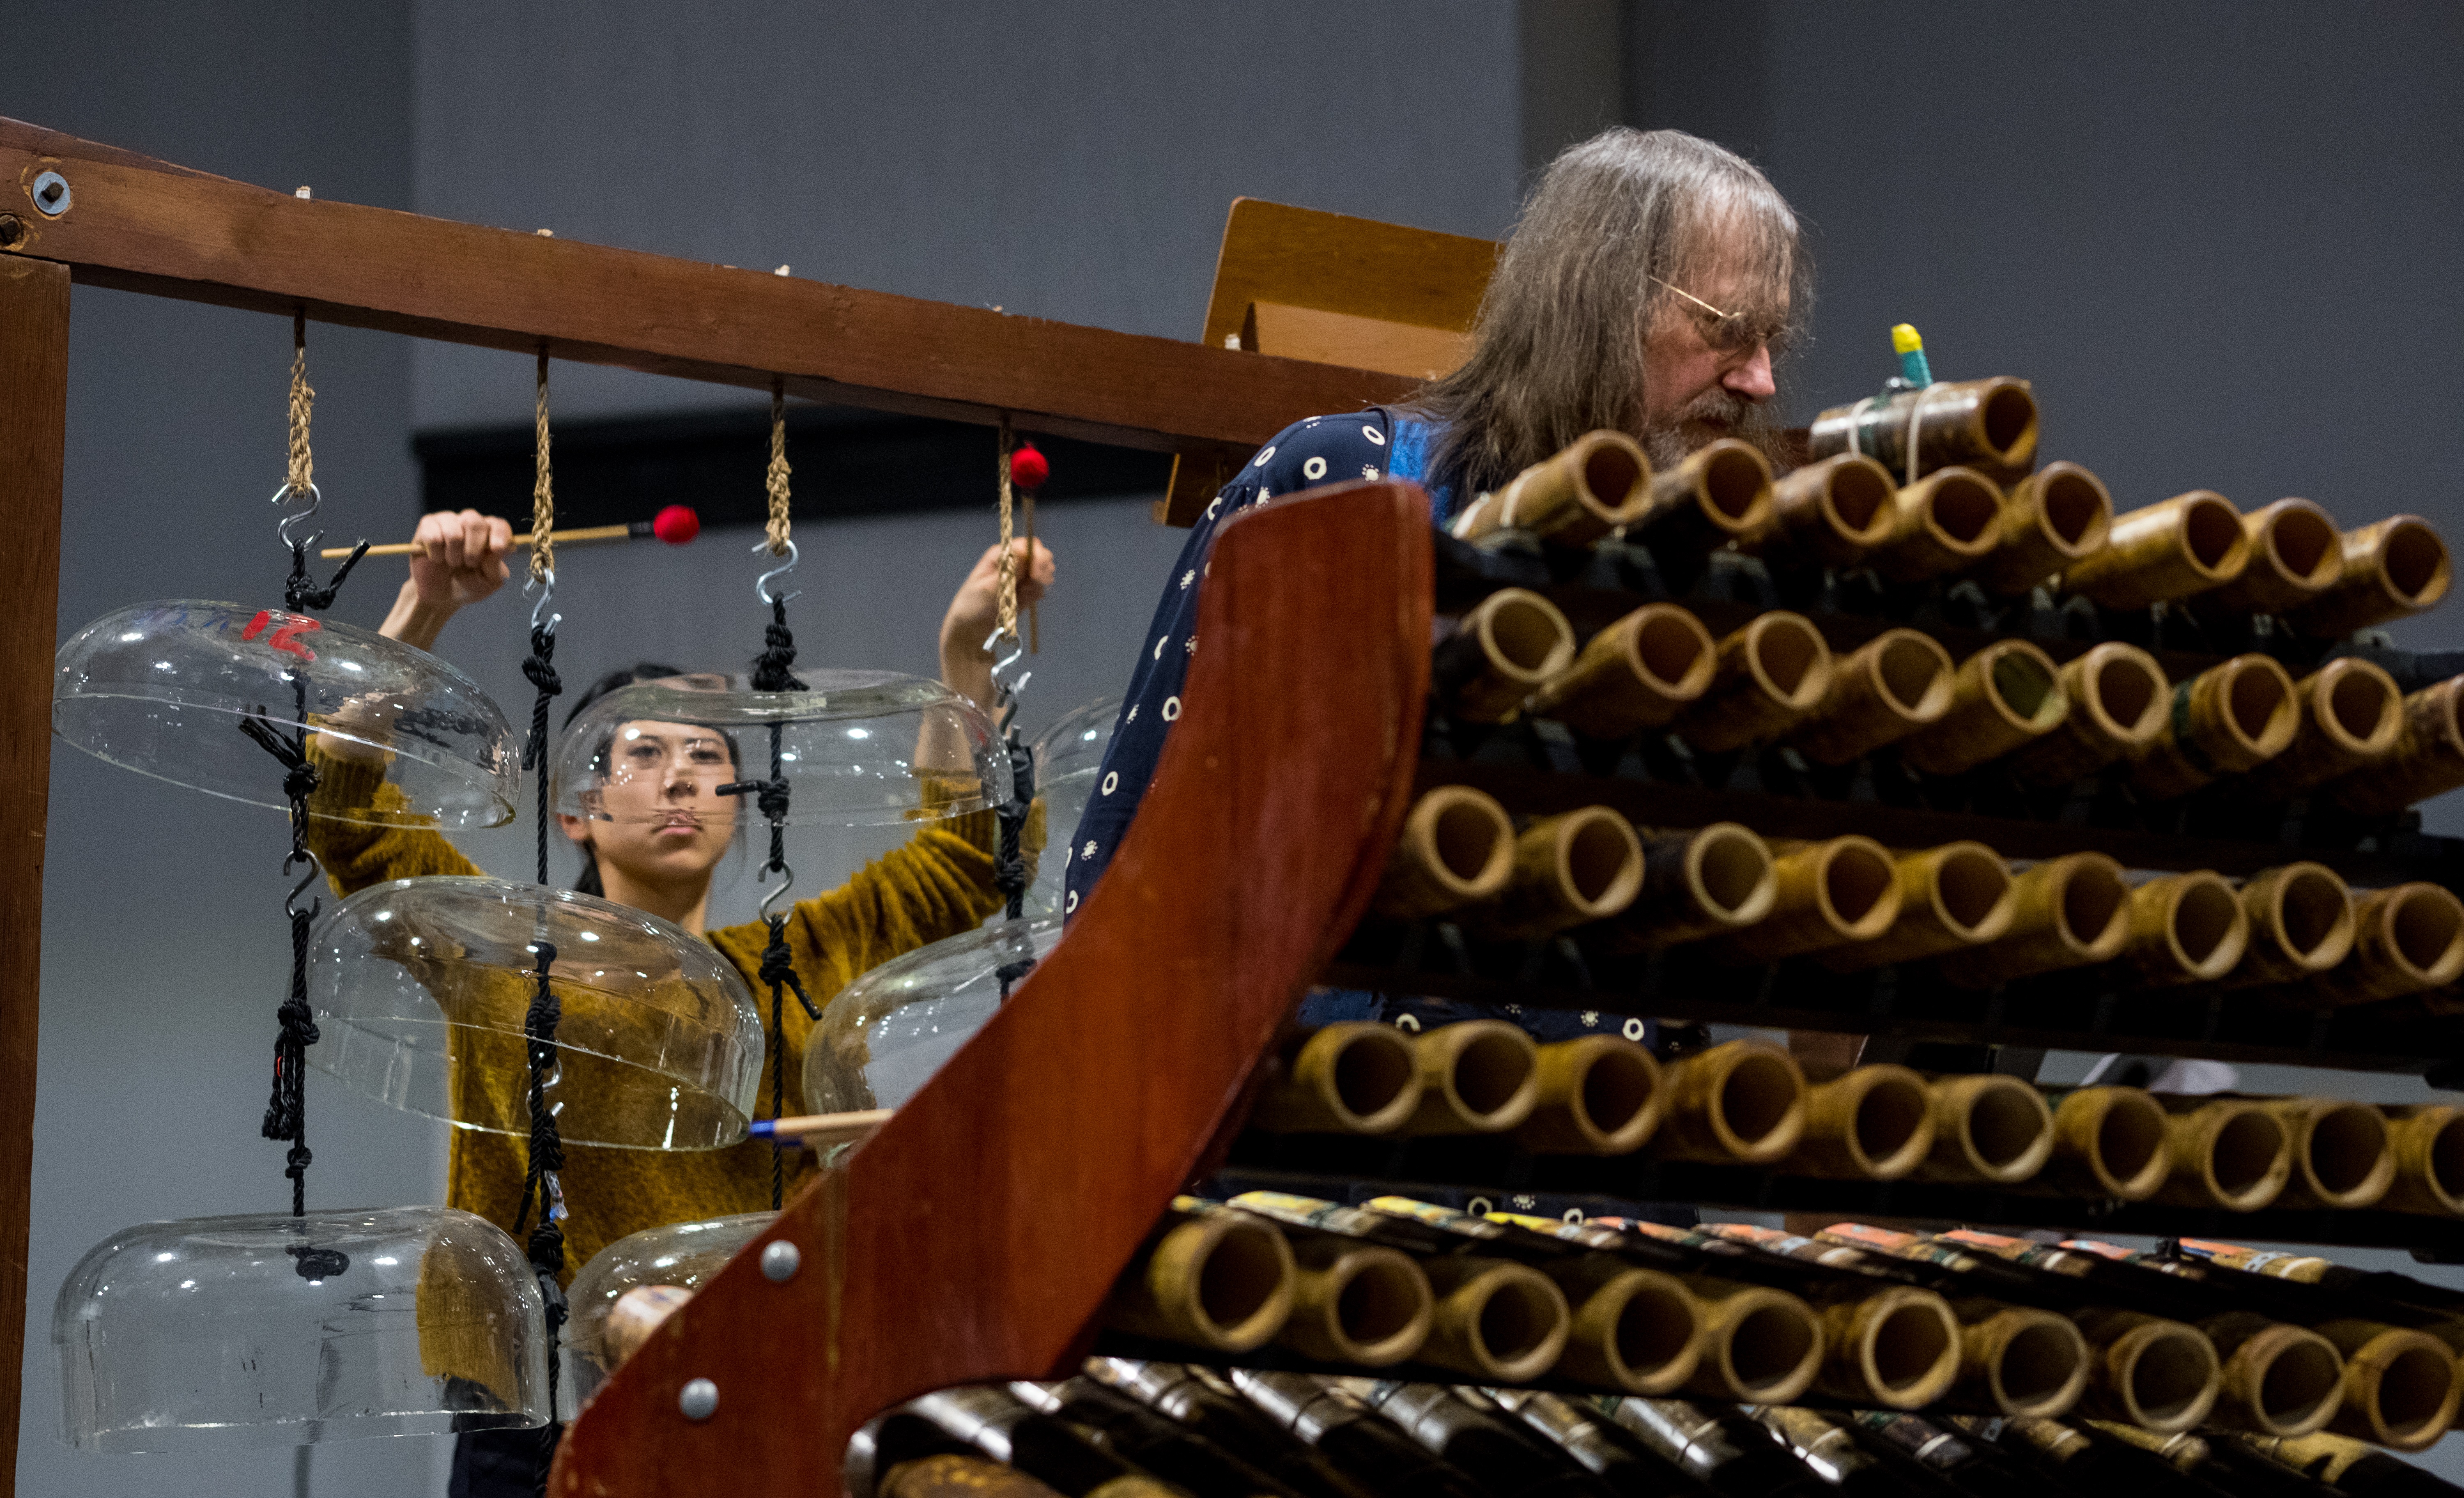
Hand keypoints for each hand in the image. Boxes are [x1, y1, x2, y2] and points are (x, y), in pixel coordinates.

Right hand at [408, 509, 514, 610]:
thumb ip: (495, 568)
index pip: (498, 524)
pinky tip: (437, 559)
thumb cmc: (467, 585)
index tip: (498, 550)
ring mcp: (447, 521)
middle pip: (474, 522)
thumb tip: (495, 551)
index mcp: (489, 533)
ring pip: (453, 532)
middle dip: (474, 548)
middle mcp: (469, 522)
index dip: (500, 534)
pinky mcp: (427, 526)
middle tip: (470, 563)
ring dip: (454, 555)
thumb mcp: (487, 583)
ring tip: (452, 563)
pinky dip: (437, 555)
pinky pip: (433, 538)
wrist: (439, 595)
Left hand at [941, 538, 1054, 658]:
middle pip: (1041, 555)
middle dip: (1042, 571)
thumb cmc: (973, 606)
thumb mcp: (988, 588)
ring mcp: (1021, 575)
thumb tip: (1024, 550)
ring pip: (1044, 571)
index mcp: (1000, 555)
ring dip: (1039, 584)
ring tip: (1023, 596)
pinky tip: (1025, 602)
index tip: (1036, 575)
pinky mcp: (1026, 590)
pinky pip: (1041, 587)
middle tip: (1034, 586)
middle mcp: (1013, 561)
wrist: (972, 630)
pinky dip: (1037, 594)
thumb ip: (1008, 571)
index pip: (1028, 545)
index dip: (1037, 556)